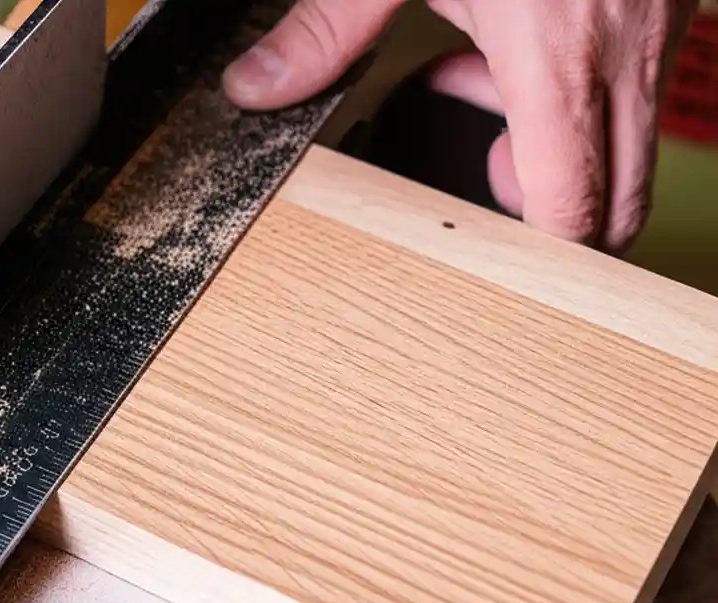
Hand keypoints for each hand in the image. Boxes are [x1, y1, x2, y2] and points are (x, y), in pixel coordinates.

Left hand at [223, 0, 697, 251]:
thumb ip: (324, 29)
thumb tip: (258, 87)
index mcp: (558, 57)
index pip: (574, 210)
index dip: (535, 253)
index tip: (481, 239)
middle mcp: (626, 53)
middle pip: (618, 201)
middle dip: (549, 211)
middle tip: (475, 167)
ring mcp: (661, 26)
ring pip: (631, 141)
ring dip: (557, 141)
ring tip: (478, 78)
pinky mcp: (668, 1)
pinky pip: (637, 80)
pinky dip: (583, 85)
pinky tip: (521, 31)